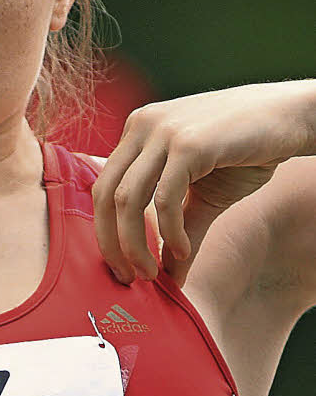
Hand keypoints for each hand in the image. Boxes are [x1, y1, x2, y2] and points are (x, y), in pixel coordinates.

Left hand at [92, 81, 314, 285]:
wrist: (293, 117)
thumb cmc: (247, 153)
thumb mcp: (204, 195)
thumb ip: (180, 228)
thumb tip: (168, 277)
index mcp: (136, 133)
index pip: (101, 188)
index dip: (104, 232)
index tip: (120, 267)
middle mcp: (142, 127)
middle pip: (104, 196)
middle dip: (111, 244)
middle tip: (127, 278)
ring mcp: (163, 132)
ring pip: (127, 199)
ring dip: (135, 245)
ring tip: (151, 274)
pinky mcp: (188, 143)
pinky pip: (165, 198)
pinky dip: (170, 231)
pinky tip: (183, 250)